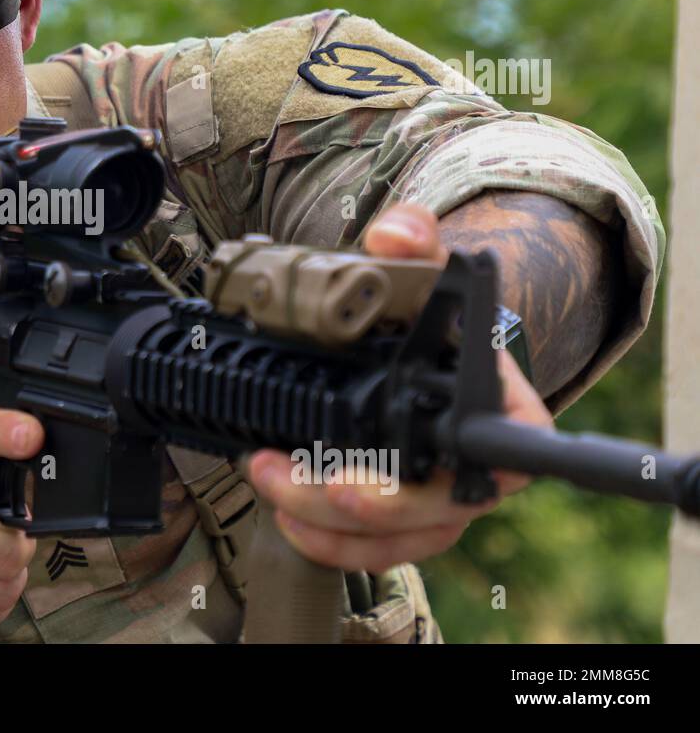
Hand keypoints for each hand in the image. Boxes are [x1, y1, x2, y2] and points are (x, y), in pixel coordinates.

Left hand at [244, 202, 554, 571]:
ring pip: (398, 538)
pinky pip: (370, 550)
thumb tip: (396, 233)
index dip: (481, 468)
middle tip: (313, 479)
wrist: (416, 354)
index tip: (430, 467)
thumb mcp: (423, 271)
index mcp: (503, 408)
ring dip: (330, 522)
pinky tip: (284, 515)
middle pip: (438, 506)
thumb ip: (413, 244)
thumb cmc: (428, 319)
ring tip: (272, 483)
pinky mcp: (398, 522)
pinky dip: (325, 541)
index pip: (512, 449)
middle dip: (372, 502)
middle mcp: (475, 466)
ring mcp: (437, 501)